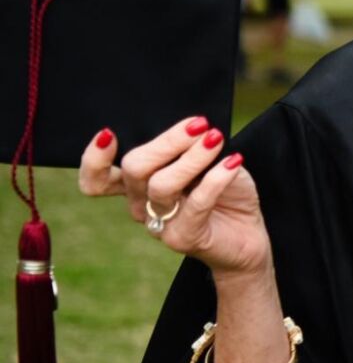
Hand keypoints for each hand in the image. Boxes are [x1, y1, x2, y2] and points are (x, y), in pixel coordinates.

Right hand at [79, 118, 273, 278]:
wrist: (248, 234)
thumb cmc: (226, 192)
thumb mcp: (209, 162)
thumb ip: (192, 148)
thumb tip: (194, 127)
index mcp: (137, 184)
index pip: (97, 179)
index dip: (93, 160)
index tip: (107, 134)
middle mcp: (140, 204)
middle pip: (135, 169)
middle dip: (167, 142)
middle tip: (200, 125)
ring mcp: (159, 224)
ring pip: (162, 185)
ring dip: (192, 158)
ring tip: (216, 140)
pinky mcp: (183, 238)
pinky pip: (196, 203)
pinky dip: (215, 178)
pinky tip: (233, 162)